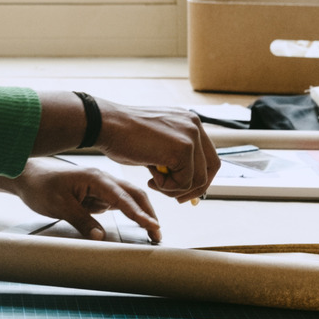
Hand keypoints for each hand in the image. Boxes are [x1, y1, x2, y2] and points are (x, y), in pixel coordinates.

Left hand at [12, 158, 160, 243]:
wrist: (28, 178)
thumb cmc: (42, 187)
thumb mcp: (59, 206)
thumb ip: (81, 221)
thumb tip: (100, 237)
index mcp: (95, 178)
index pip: (122, 198)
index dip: (139, 213)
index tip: (152, 226)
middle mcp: (102, 180)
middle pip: (133, 195)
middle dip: (148, 213)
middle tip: (158, 235)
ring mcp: (101, 187)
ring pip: (129, 199)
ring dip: (142, 213)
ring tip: (152, 233)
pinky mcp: (98, 194)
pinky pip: (118, 204)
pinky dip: (130, 213)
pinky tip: (138, 223)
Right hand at [93, 102, 219, 203]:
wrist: (106, 125)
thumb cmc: (123, 135)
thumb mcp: (157, 143)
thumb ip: (175, 155)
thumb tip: (188, 181)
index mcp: (189, 121)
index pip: (209, 156)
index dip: (201, 177)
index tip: (186, 190)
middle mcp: (194, 125)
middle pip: (212, 168)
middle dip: (195, 188)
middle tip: (177, 197)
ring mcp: (190, 136)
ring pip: (199, 179)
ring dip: (176, 189)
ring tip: (154, 181)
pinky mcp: (183, 149)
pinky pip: (185, 183)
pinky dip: (167, 188)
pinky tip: (150, 177)